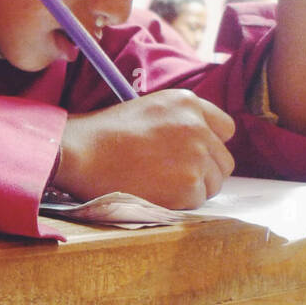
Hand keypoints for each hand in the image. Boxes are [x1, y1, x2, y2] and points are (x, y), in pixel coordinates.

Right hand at [51, 90, 235, 208]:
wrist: (79, 153)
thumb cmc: (102, 134)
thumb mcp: (147, 110)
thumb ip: (179, 121)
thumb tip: (200, 146)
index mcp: (187, 102)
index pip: (225, 129)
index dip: (210, 145)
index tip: (193, 155)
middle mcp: (197, 125)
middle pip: (223, 161)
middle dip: (204, 171)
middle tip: (173, 177)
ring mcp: (196, 155)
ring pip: (213, 183)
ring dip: (192, 188)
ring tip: (159, 184)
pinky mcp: (189, 183)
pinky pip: (197, 200)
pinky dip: (178, 202)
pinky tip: (153, 192)